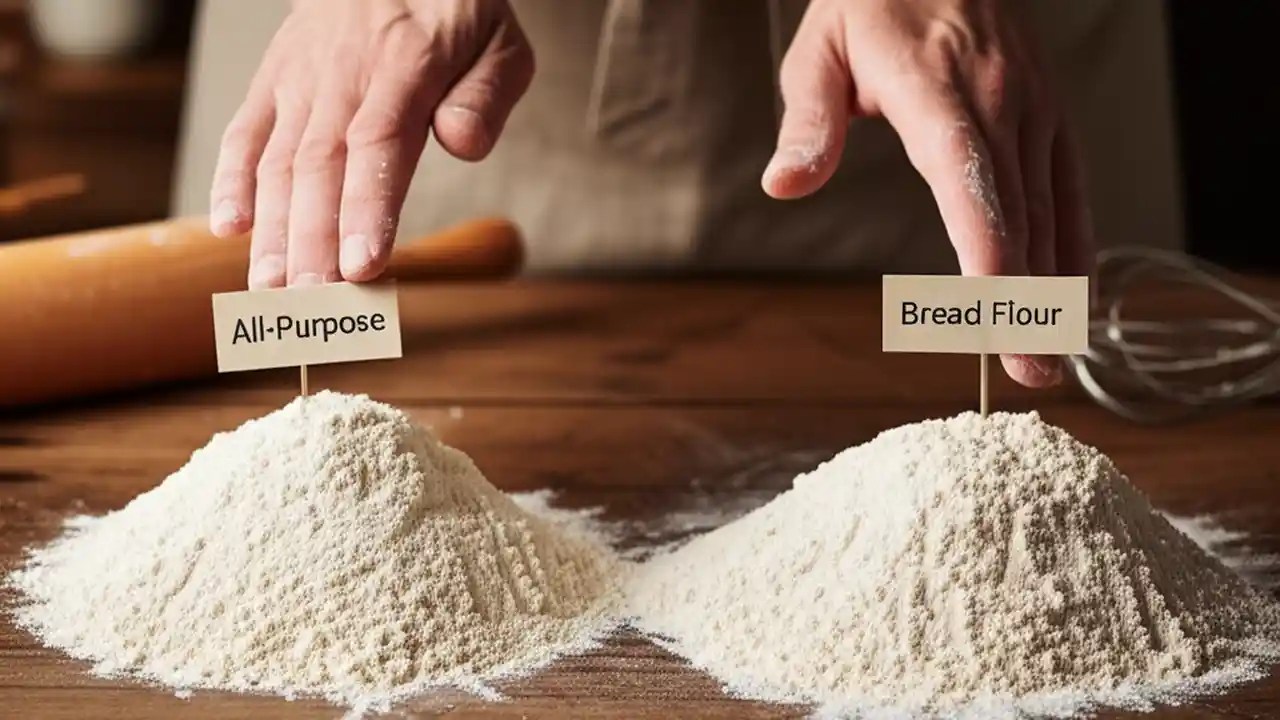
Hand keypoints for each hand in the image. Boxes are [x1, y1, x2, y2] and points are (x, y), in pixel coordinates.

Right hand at [209, 0, 533, 288]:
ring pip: (279, 159)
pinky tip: (230, 228)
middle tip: (314, 301)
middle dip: (314, 239)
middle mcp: (342, 75)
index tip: (362, 265)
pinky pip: (244, 133)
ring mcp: (300, 79)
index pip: (378, 144)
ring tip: (273, 287)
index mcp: (404, 66)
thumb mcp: (498, 43)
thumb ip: (486, 95)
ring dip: (274, 228)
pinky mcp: (272, 82)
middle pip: (321, 165)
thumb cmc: (452, 11)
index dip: (365, 208)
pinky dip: (231, 180)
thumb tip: (462, 144)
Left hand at [763, 0, 1091, 387]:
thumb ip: (808, 124)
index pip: (968, 179)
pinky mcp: (1049, 110)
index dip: (988, 248)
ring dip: (1054, 285)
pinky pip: (1068, 184)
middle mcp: (998, 102)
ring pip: (1049, 206)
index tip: (998, 312)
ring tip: (1051, 356)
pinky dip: (1075, 240)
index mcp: (937, 92)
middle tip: (1029, 373)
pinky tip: (1074, 292)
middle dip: (1025, 300)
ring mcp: (1032, 106)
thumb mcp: (818, 53)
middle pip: (1016, 211)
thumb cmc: (868, 5)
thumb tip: (783, 186)